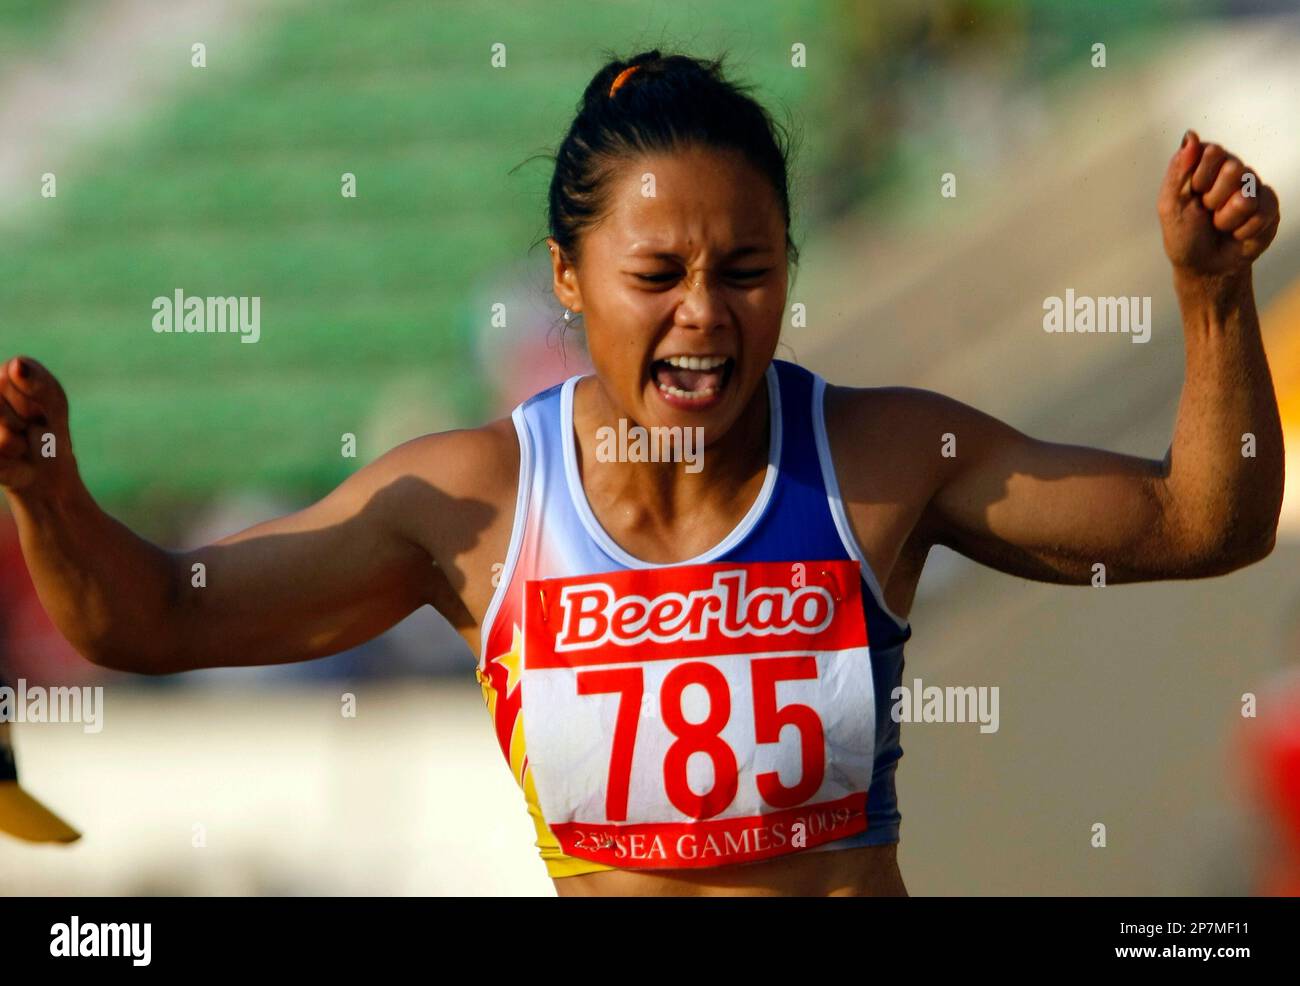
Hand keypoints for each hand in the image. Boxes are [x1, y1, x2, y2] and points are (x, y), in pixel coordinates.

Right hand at [0, 356, 74, 493]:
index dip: (31, 396)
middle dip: (24, 416)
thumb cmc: (47, 427)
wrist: (44, 470)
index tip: (38, 407)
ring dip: (16, 440)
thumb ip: (37, 381)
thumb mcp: (53, 400)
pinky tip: (11, 456)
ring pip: (0, 429)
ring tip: (19, 441)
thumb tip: (18, 365)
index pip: (7, 376)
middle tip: (28, 425)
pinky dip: (12, 457)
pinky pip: (1, 449)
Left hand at [1158, 130, 1279, 277]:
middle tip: (1207, 211)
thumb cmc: (1184, 235)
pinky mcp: (1269, 205)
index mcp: (1205, 164)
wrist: (1205, 267)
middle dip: (1214, 199)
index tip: (1192, 195)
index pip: (1211, 152)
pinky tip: (1237, 233)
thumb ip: (1179, 169)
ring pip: (1247, 194)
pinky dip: (1244, 230)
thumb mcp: (1170, 204)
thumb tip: (1190, 135)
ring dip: (1227, 218)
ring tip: (1220, 224)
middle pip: (1233, 169)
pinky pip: (1262, 212)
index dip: (1200, 178)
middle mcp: (1232, 169)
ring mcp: (1253, 186)